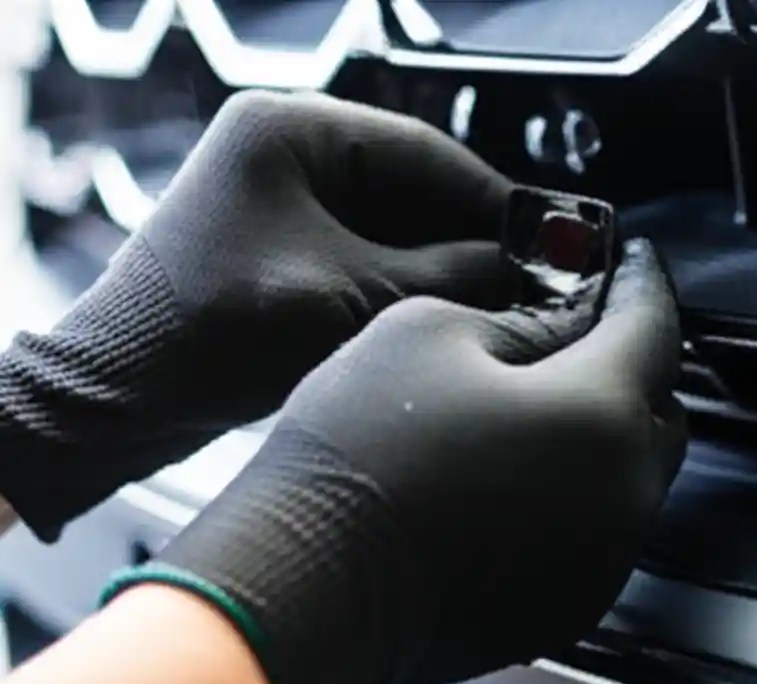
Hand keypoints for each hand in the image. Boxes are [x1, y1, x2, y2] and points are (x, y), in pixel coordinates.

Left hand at [0, 90, 514, 537]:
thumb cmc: (210, 335)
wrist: (120, 399)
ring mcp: (282, 197)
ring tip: (501, 304)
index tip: (553, 240)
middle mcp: (286, 150)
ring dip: (445, 264)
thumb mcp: (350, 297)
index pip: (426, 151)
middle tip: (535, 280)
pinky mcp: (284, 244)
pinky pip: (368, 251)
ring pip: (397, 223)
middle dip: (472, 238)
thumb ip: (449, 274)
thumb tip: (534, 268)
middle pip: (415, 187)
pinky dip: (409, 281)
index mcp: (290, 129)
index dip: (496, 200)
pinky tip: (447, 314)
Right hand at [104, 239, 685, 683]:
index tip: (630, 263)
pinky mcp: (568, 607)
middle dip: (630, 362)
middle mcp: (623, 497)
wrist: (302, 587)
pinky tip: (511, 479)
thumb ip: (520, 319)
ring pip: (630, 476)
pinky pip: (597, 533)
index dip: (640, 281)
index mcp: (601, 414)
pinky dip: (574, 496)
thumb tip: (560, 322)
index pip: (656, 326)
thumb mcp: (430, 335)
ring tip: (530, 410)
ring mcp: (601, 562)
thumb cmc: (354, 462)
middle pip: (657, 408)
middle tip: (582, 333)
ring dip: (599, 435)